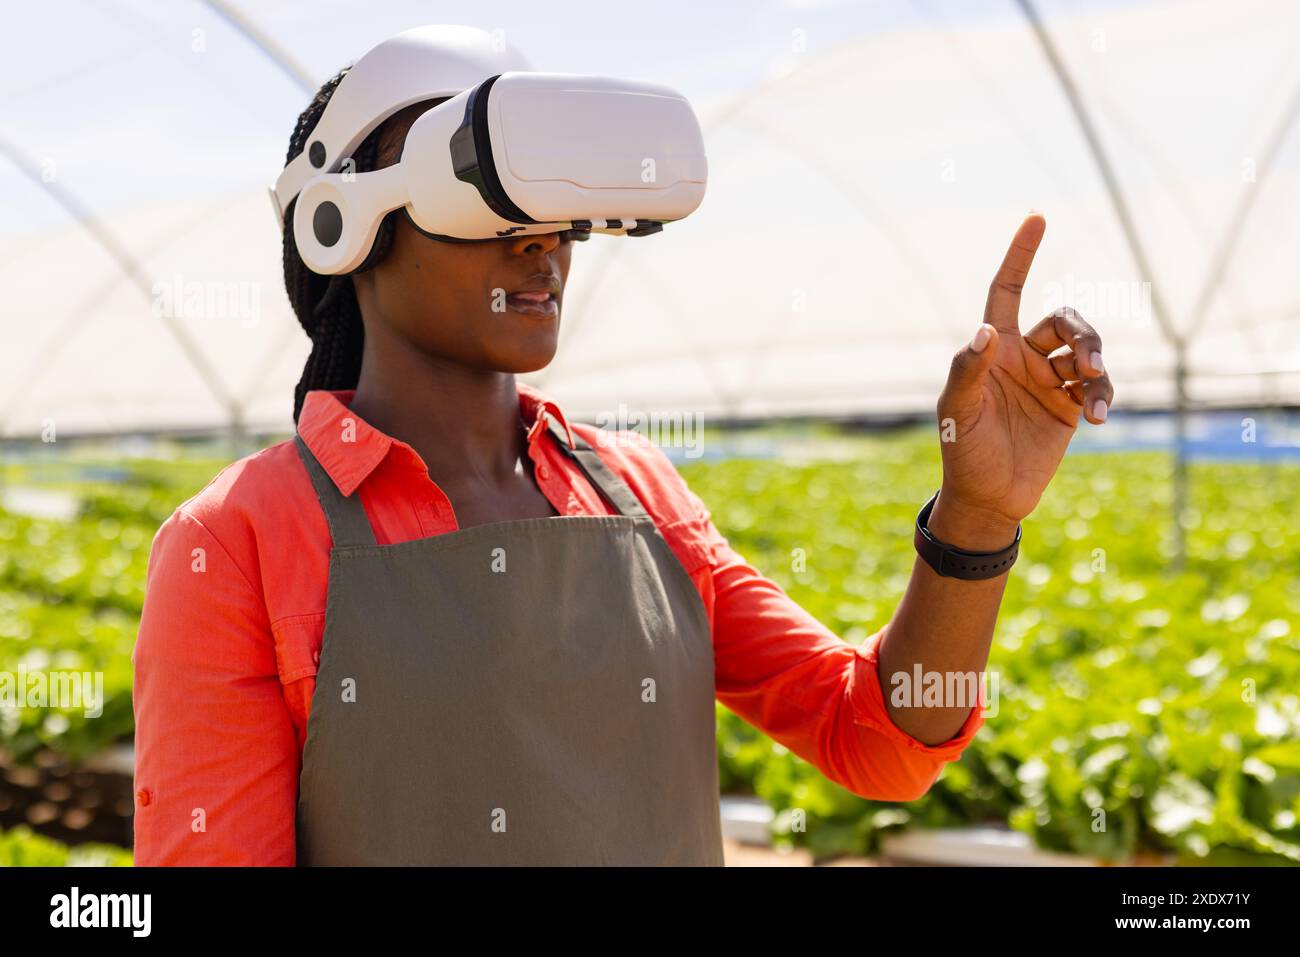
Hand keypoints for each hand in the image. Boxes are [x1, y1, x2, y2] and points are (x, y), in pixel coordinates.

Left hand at [930, 213, 1114, 548]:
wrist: (988, 498)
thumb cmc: (963, 451)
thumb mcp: (958, 411)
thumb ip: (969, 370)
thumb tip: (985, 331)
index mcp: (993, 349)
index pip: (1007, 291)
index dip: (1020, 256)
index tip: (1036, 218)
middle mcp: (1023, 358)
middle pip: (1064, 322)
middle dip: (1084, 334)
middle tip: (1089, 363)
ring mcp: (1049, 382)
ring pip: (1087, 352)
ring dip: (1097, 367)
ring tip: (1093, 396)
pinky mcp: (1070, 408)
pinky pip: (1098, 387)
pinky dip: (1103, 396)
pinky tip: (1097, 416)